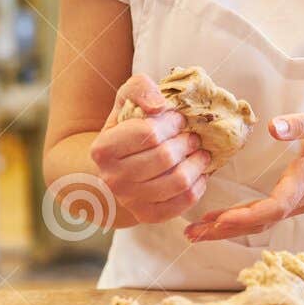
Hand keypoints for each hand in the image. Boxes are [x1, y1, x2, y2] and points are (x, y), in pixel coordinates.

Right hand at [88, 74, 211, 223]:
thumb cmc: (126, 127)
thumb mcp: (127, 98)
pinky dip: (198, 186)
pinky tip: (197, 173)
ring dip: (197, 164)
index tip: (178, 119)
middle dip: (186, 142)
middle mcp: (112, 178)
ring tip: (199, 153)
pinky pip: (183, 202)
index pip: (149, 133)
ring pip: (178, 181)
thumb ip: (140, 88)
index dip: (171, 123)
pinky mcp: (147, 216)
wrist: (116, 167)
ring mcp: (129, 200)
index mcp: (103, 149)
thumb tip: (159, 106)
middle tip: (192, 137)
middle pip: (166, 157)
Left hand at [184, 108, 303, 242]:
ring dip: (226, 229)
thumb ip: (302, 124)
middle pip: (259, 223)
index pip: (274, 207)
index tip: (220, 220)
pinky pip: (262, 217)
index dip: (247, 217)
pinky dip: (237, 222)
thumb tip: (273, 127)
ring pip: (258, 224)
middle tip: (191, 234)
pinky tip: (216, 222)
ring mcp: (296, 204)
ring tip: (193, 233)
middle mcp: (299, 198)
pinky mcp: (292, 202)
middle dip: (224, 230)